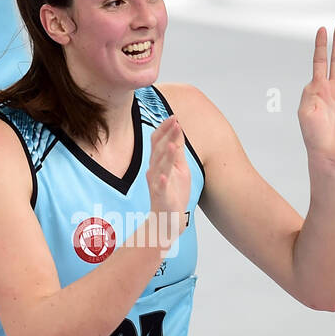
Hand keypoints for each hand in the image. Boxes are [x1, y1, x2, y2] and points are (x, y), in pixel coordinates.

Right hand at [146, 115, 189, 248]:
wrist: (168, 218)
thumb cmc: (173, 192)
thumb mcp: (179, 167)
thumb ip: (177, 150)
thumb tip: (178, 129)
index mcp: (159, 162)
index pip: (158, 141)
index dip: (165, 129)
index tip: (174, 117)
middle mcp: (155, 170)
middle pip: (159, 150)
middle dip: (167, 136)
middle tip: (175, 123)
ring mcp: (156, 184)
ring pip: (160, 167)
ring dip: (166, 156)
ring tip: (173, 144)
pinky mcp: (160, 197)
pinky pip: (159, 189)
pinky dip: (161, 182)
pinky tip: (164, 176)